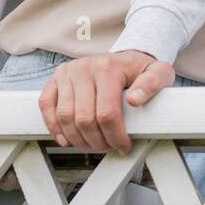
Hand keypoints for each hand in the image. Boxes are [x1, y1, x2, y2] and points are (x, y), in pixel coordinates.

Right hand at [38, 50, 175, 153]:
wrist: (126, 57)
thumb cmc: (140, 69)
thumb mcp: (158, 72)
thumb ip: (152, 84)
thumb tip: (134, 100)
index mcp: (108, 67)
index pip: (107, 113)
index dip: (115, 136)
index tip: (123, 146)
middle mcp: (85, 68)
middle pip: (84, 118)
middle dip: (97, 141)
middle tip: (108, 147)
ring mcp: (69, 72)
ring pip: (65, 116)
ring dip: (77, 138)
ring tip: (91, 144)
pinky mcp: (57, 77)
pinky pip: (46, 105)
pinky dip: (53, 126)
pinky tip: (66, 138)